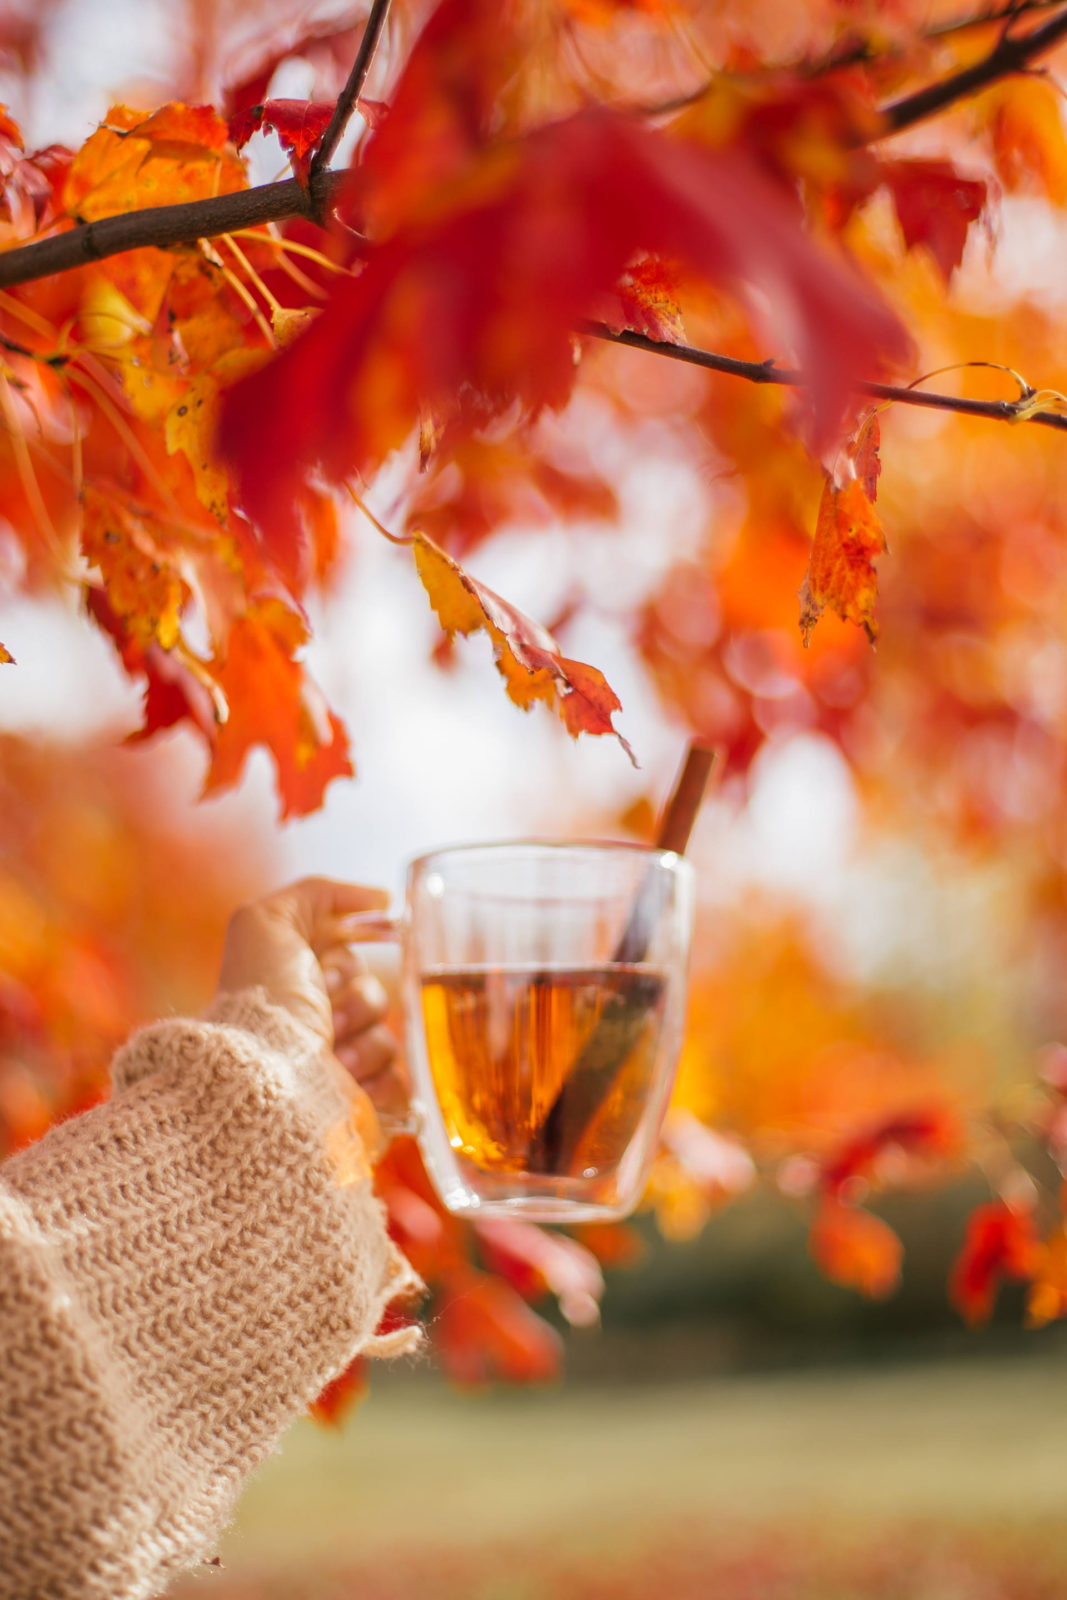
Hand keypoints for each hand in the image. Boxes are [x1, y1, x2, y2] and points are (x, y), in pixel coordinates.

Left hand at [215, 877, 408, 1133]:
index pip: (352, 960)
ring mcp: (343, 1066)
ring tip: (330, 1055)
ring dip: (363, 1044)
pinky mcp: (362, 1104)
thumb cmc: (262, 996)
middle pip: (376, 995)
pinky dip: (380, 1082)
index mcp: (300, 986)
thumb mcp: (268, 921)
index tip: (321, 972)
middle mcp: (320, 1024)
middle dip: (355, 1001)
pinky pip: (402, 1084)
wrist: (262, 1073)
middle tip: (325, 1016)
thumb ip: (318, 894)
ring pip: (390, 1038)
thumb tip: (381, 899)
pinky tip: (349, 1081)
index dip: (343, 962)